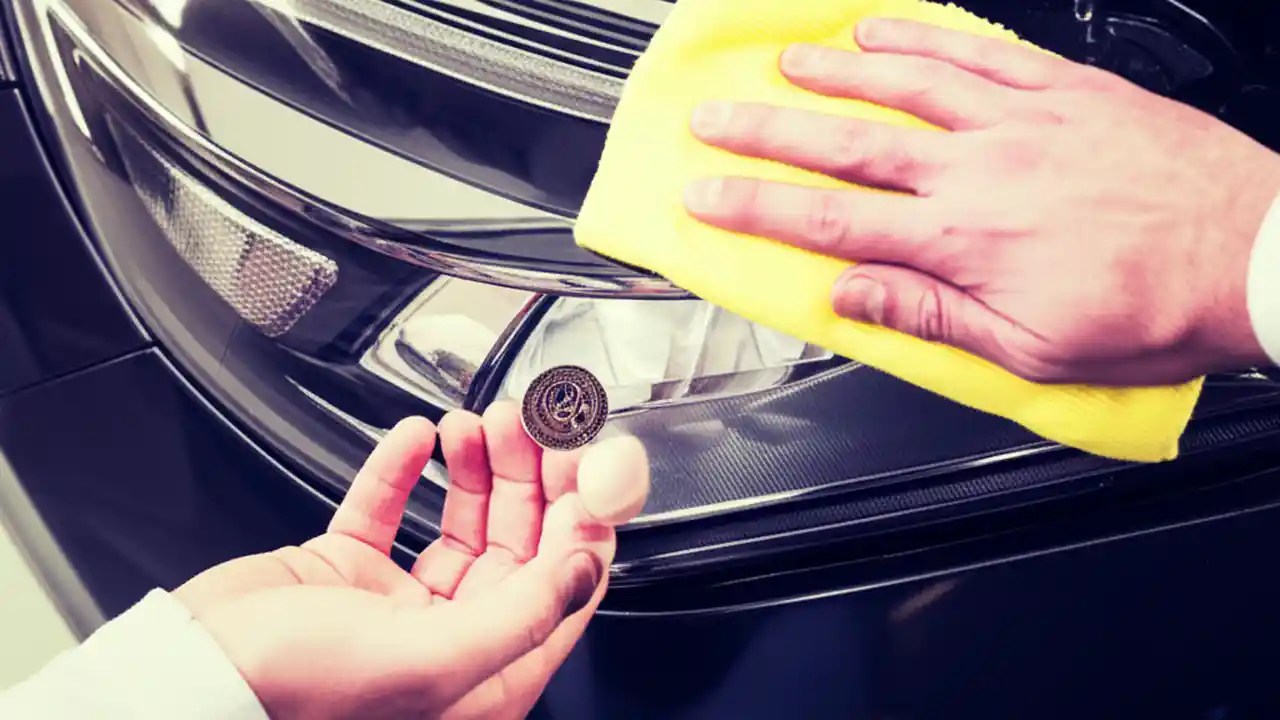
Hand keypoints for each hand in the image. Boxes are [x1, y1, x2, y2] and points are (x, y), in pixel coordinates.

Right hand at [174, 404, 648, 719]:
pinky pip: (388, 508)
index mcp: (482, 677)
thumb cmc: (290, 694)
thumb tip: (582, 569)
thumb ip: (517, 614)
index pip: (561, 589)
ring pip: (459, 519)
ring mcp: (396, 605)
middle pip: (515, 543)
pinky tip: (417, 437)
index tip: (586, 461)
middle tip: (527, 423)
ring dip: (474, 466)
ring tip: (476, 421)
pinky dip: (402, 468)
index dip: (580, 520)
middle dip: (526, 475)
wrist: (186, 680)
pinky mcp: (346, 573)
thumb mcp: (426, 660)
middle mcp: (447, 641)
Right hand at [683, 18, 1279, 385]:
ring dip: (836, 72)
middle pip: (849, 144)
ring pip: (906, 85)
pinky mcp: (1063, 90)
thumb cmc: (1152, 308)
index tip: (705, 195)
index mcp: (965, 242)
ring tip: (785, 61)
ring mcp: (1021, 121)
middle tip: (714, 118)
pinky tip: (884, 28)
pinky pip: (978, 51)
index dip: (758, 207)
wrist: (1253, 252)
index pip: (834, 220)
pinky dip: (923, 36)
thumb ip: (932, 315)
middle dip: (768, 131)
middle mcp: (981, 170)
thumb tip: (853, 297)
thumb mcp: (1031, 349)